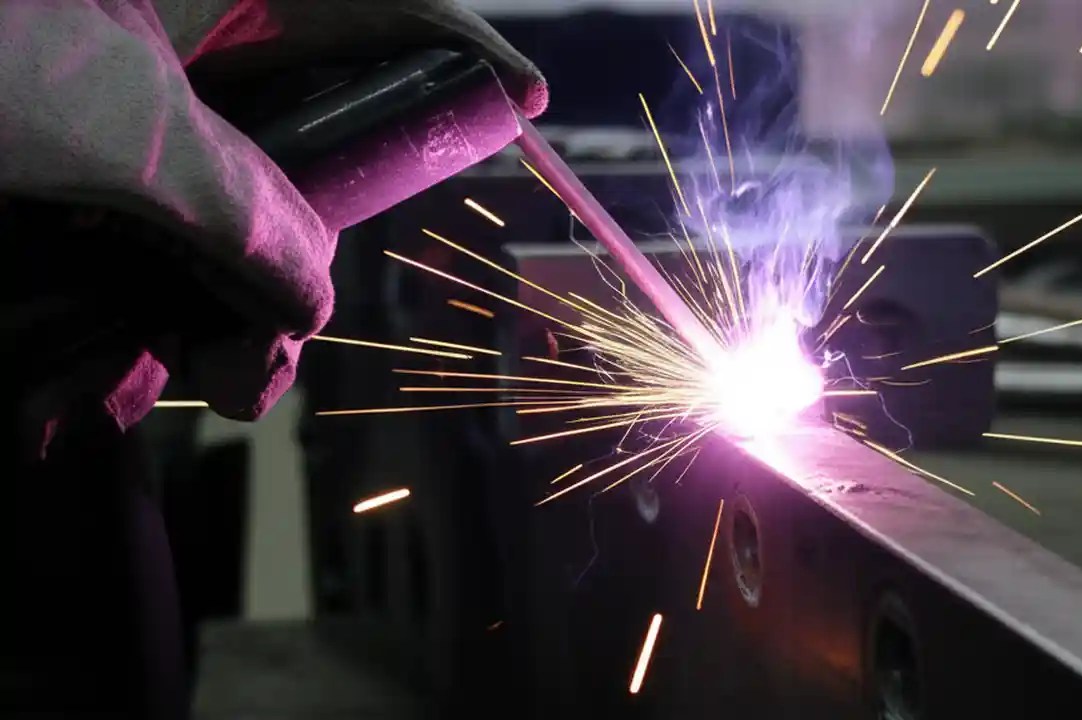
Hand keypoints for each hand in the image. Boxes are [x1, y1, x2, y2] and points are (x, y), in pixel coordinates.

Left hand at [0, 0, 543, 434]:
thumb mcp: (114, 121)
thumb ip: (246, 207)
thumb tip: (312, 293)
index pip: (371, 7)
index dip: (453, 56)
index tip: (524, 105)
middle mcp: (166, 40)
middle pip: (291, 149)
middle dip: (294, 269)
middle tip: (264, 360)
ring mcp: (101, 112)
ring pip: (205, 223)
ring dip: (200, 324)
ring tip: (174, 394)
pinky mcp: (48, 175)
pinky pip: (121, 254)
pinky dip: (116, 328)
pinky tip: (96, 391)